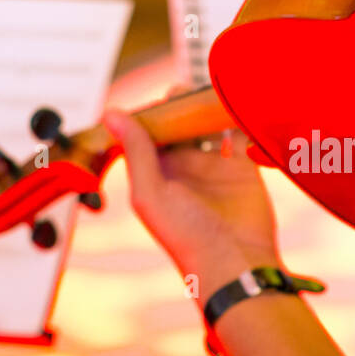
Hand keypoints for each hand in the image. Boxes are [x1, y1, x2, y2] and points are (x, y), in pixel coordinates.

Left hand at [104, 107, 281, 301]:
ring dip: (206, 105)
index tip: (153, 95)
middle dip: (179, 103)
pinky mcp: (243, 166)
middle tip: (185, 92)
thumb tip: (111, 113)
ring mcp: (214, 164)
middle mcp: (183, 167)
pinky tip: (233, 105)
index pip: (146, 131)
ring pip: (207, 122)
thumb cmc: (186, 237)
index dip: (148, 111)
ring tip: (208, 91)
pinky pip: (238, 132)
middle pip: (178, 122)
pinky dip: (237, 116)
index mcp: (156, 173)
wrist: (236, 263)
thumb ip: (136, 152)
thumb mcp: (151, 194)